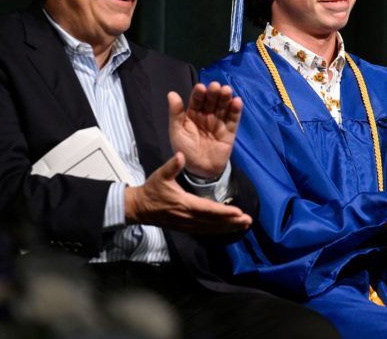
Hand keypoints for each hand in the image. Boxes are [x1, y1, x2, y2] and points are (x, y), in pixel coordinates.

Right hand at [125, 152, 251, 233]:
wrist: (138, 208)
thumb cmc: (152, 190)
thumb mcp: (160, 175)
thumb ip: (172, 166)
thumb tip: (181, 155)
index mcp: (184, 204)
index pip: (208, 209)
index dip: (224, 212)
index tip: (238, 212)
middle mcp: (188, 217)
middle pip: (213, 221)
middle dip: (232, 221)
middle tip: (248, 220)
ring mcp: (187, 225)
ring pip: (211, 228)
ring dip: (228, 227)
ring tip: (244, 225)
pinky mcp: (186, 228)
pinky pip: (205, 231)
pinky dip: (218, 231)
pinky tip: (228, 229)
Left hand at [169, 82, 241, 178]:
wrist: (200, 171)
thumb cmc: (185, 150)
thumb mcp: (177, 132)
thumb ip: (175, 114)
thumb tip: (172, 93)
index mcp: (193, 114)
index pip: (197, 100)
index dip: (199, 93)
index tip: (201, 87)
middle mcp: (207, 116)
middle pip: (212, 101)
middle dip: (214, 93)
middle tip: (216, 87)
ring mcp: (219, 122)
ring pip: (223, 107)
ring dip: (226, 98)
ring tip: (227, 91)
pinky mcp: (230, 131)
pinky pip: (234, 119)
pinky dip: (236, 110)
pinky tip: (237, 101)